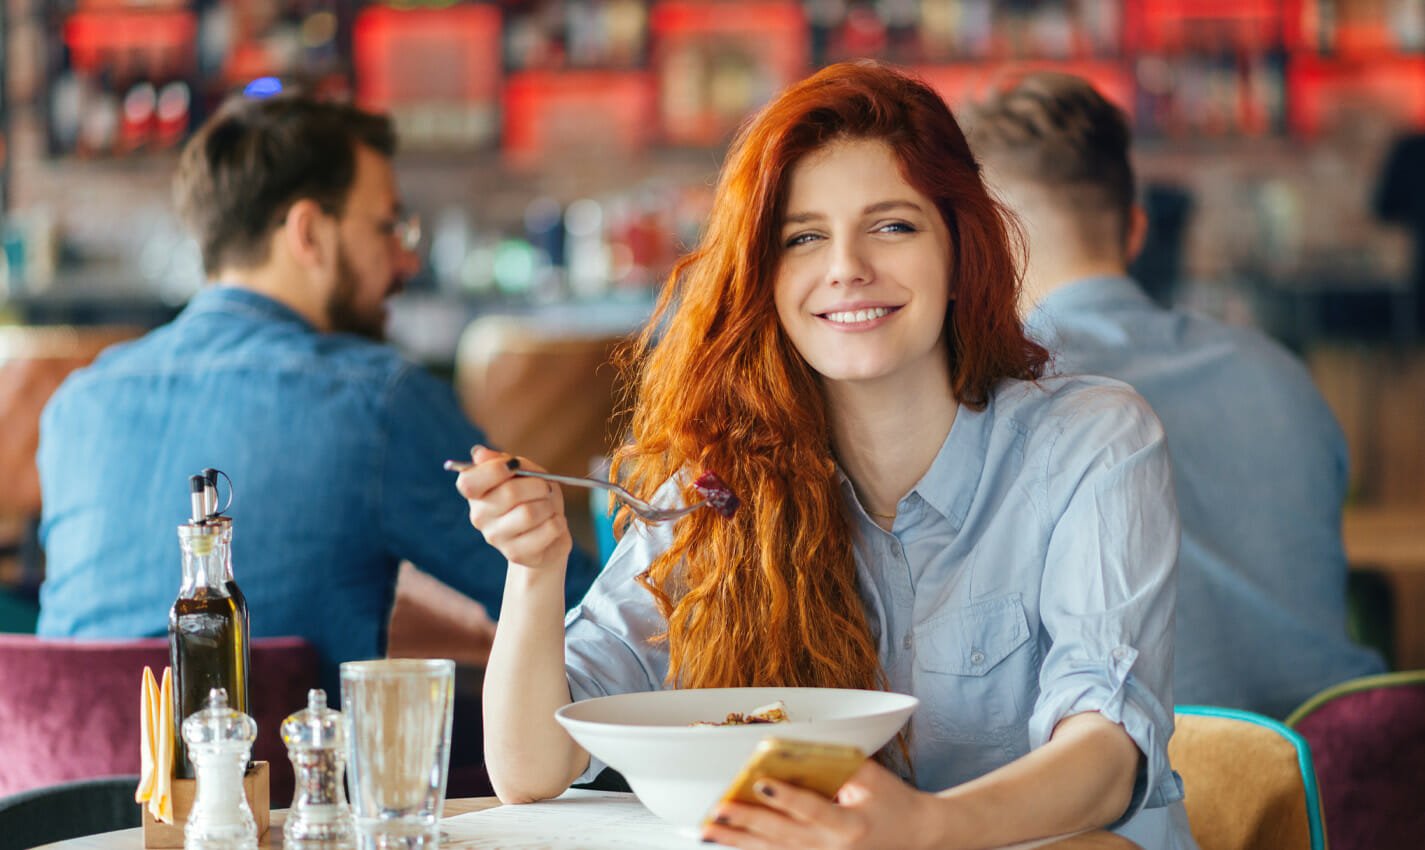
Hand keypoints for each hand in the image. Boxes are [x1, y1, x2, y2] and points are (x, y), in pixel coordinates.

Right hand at [453, 445, 571, 571]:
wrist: (548, 535)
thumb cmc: (534, 498)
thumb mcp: (525, 472)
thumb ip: (506, 461)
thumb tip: (479, 453)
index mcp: (476, 493)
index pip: (469, 482)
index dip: (494, 470)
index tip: (514, 466)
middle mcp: (480, 516)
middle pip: (509, 493)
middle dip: (537, 485)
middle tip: (545, 488)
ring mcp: (496, 538)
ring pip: (530, 513)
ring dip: (549, 506)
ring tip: (549, 508)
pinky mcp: (516, 554)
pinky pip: (547, 530)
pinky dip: (558, 522)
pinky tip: (552, 523)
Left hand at [702, 760, 941, 849]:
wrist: (915, 835)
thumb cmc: (892, 802)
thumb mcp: (873, 777)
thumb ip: (838, 762)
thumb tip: (796, 746)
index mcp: (851, 824)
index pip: (812, 809)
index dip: (785, 796)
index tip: (759, 782)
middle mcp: (834, 849)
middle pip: (783, 836)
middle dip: (747, 822)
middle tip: (717, 809)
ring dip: (739, 840)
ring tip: (709, 829)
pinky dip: (751, 848)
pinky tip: (728, 840)